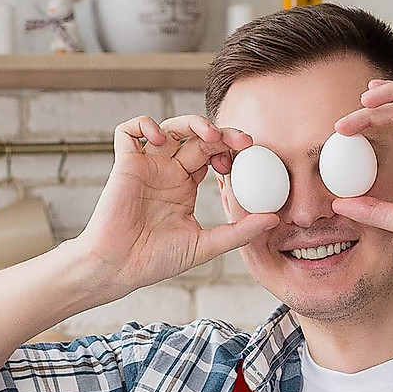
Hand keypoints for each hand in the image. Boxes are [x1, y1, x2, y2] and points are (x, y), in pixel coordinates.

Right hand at [73, 114, 279, 291]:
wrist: (119, 268)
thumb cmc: (155, 260)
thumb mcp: (205, 246)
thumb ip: (239, 232)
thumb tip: (273, 218)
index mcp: (184, 186)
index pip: (212, 154)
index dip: (230, 149)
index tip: (247, 156)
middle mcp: (166, 172)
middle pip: (196, 136)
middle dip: (221, 132)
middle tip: (242, 140)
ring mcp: (146, 166)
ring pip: (169, 127)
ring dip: (191, 123)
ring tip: (208, 134)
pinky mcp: (124, 164)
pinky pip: (128, 131)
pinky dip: (143, 124)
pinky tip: (161, 138)